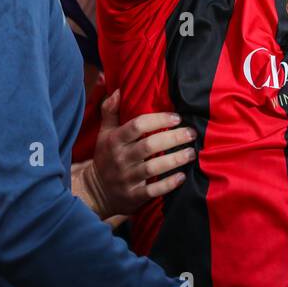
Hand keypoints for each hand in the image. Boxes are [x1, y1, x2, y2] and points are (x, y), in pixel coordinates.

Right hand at [83, 94, 195, 217]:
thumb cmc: (106, 157)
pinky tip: (182, 177)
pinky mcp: (133, 196)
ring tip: (191, 153)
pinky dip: (168, 184)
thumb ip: (110, 111)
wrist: (95, 191)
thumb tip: (118, 90)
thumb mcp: (104, 133)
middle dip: (173, 138)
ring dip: (175, 160)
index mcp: (114, 140)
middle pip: (149, 146)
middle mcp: (120, 159)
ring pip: (153, 168)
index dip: (159, 120)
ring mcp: (126, 178)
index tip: (177, 118)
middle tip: (192, 133)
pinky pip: (153, 190)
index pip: (137, 125)